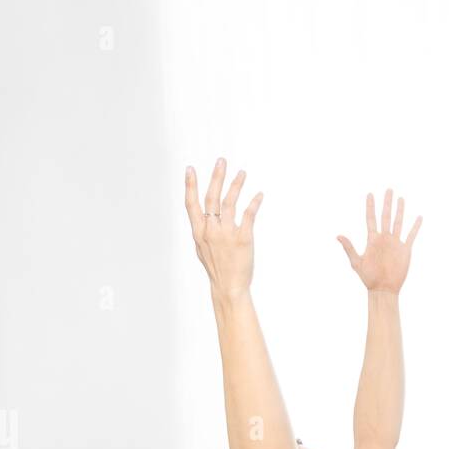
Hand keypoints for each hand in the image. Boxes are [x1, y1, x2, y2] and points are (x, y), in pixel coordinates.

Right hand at [185, 158, 263, 296]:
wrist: (228, 287)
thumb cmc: (216, 269)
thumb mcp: (202, 249)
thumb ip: (202, 231)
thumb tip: (203, 218)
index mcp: (199, 232)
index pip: (191, 204)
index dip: (190, 186)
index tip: (190, 169)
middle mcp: (211, 230)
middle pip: (212, 198)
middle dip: (216, 177)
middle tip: (222, 161)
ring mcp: (227, 234)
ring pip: (230, 203)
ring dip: (236, 185)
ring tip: (242, 172)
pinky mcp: (243, 238)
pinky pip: (249, 215)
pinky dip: (254, 203)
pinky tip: (258, 195)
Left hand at [336, 189, 421, 293]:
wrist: (383, 289)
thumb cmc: (368, 278)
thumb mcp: (357, 262)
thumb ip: (349, 248)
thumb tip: (338, 235)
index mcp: (372, 240)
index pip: (371, 219)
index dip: (370, 206)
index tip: (370, 194)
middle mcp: (384, 239)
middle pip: (385, 216)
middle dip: (387, 203)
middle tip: (388, 190)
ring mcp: (395, 243)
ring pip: (398, 222)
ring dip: (399, 210)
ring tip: (400, 198)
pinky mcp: (404, 250)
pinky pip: (411, 236)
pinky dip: (415, 227)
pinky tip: (418, 218)